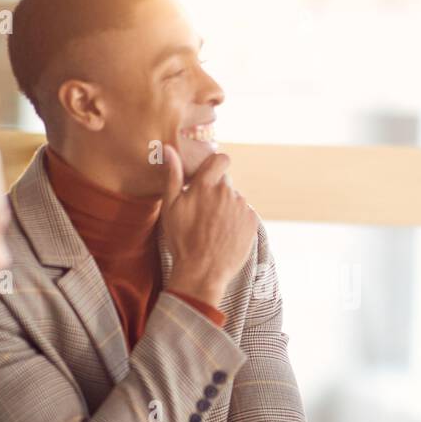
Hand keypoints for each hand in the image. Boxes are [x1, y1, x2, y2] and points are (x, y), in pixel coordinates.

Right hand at [160, 144, 256, 309]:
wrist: (202, 271)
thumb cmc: (182, 240)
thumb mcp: (170, 208)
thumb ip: (173, 176)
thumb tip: (169, 149)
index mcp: (205, 185)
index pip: (221, 159)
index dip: (216, 165)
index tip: (210, 176)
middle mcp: (227, 192)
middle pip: (226, 183)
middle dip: (217, 192)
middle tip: (205, 213)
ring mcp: (241, 207)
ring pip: (235, 200)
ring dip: (227, 208)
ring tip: (214, 228)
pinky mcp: (252, 221)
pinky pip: (244, 214)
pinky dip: (237, 221)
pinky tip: (225, 235)